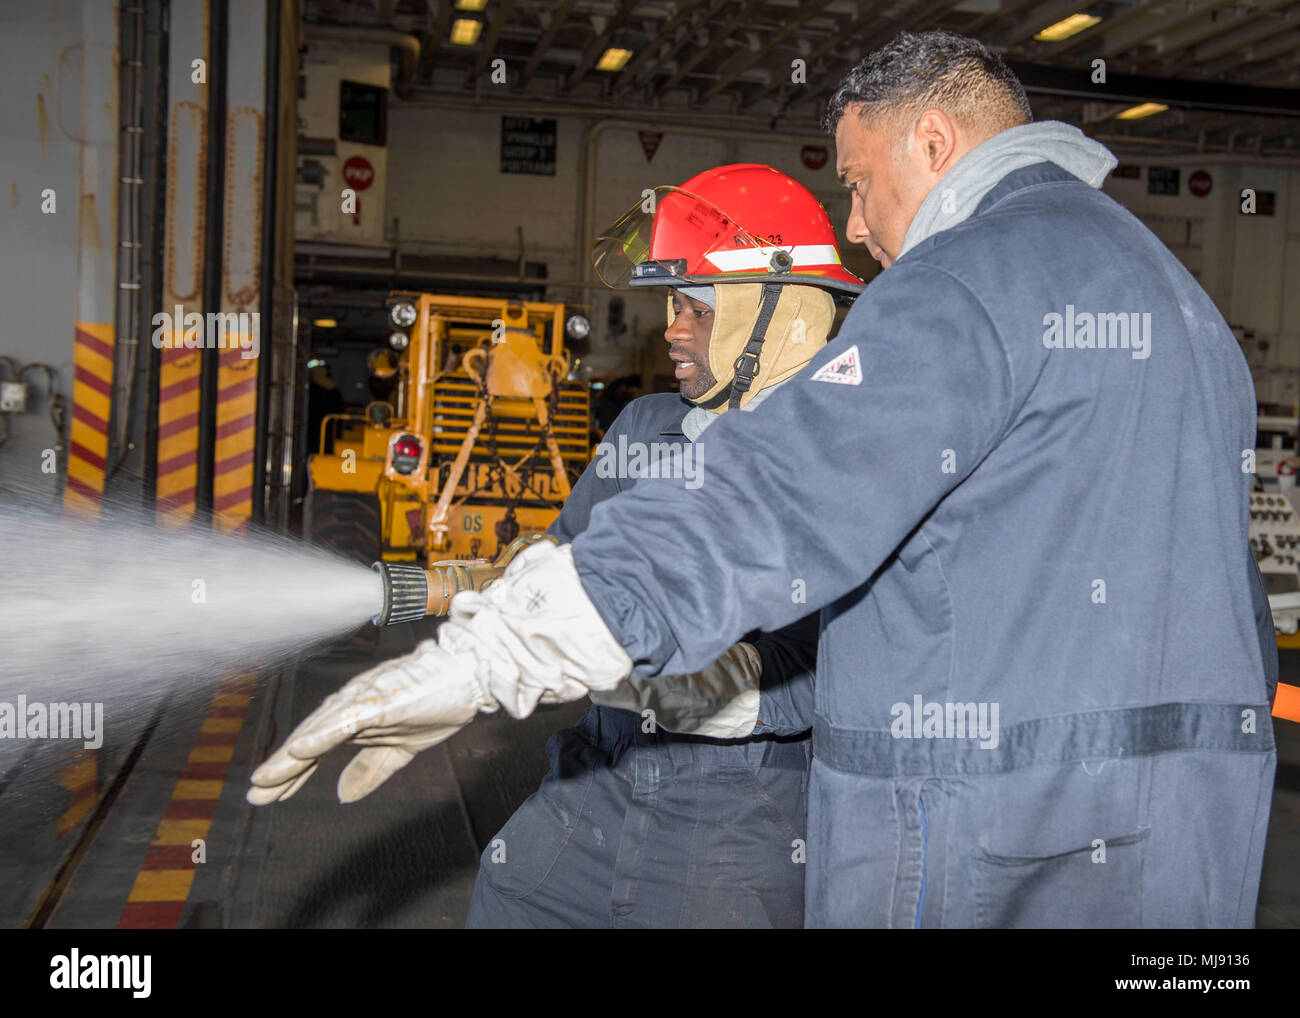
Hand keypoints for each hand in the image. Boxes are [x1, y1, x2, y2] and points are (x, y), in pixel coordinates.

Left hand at [247, 640, 491, 804]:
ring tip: (266, 778)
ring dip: (291, 754)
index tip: (269, 795)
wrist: (470, 675)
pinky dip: (321, 733)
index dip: (292, 771)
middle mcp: (352, 704)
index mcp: (356, 717)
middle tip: (255, 795)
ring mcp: (364, 699)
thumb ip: (371, 769)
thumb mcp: (402, 749)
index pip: (316, 747)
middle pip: (309, 739)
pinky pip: (346, 718)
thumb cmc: (438, 702)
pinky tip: (300, 748)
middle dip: (281, 768)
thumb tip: (343, 795)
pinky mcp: (380, 697)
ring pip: (319, 729)